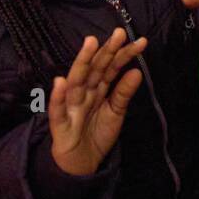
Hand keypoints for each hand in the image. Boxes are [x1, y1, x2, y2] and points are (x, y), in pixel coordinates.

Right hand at [49, 28, 146, 175]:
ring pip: (76, 81)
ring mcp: (70, 106)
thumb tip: (137, 71)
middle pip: (95, 68)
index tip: (141, 42)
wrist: (81, 165)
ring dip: (82, 62)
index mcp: (98, 89)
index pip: (111, 67)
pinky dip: (57, 96)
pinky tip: (61, 82)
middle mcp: (84, 93)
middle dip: (106, 51)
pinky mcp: (60, 124)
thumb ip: (123, 93)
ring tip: (90, 44)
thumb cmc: (96, 134)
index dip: (124, 54)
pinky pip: (57, 109)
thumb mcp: (115, 113)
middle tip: (118, 33)